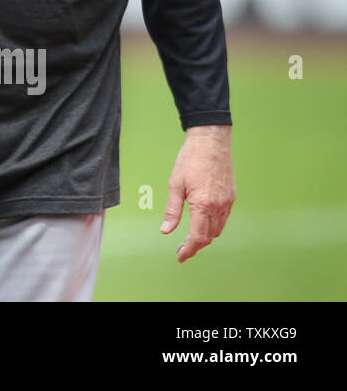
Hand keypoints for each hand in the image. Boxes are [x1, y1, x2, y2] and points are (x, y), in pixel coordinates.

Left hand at [160, 123, 233, 262]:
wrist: (211, 141)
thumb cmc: (190, 159)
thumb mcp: (175, 184)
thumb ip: (172, 210)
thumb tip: (166, 231)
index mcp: (202, 205)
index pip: (197, 237)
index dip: (188, 250)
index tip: (180, 257)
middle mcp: (218, 206)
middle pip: (209, 237)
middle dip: (196, 246)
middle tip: (182, 249)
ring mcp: (227, 202)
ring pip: (218, 229)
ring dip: (205, 237)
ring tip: (190, 237)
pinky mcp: (231, 196)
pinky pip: (224, 218)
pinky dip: (214, 226)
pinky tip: (203, 222)